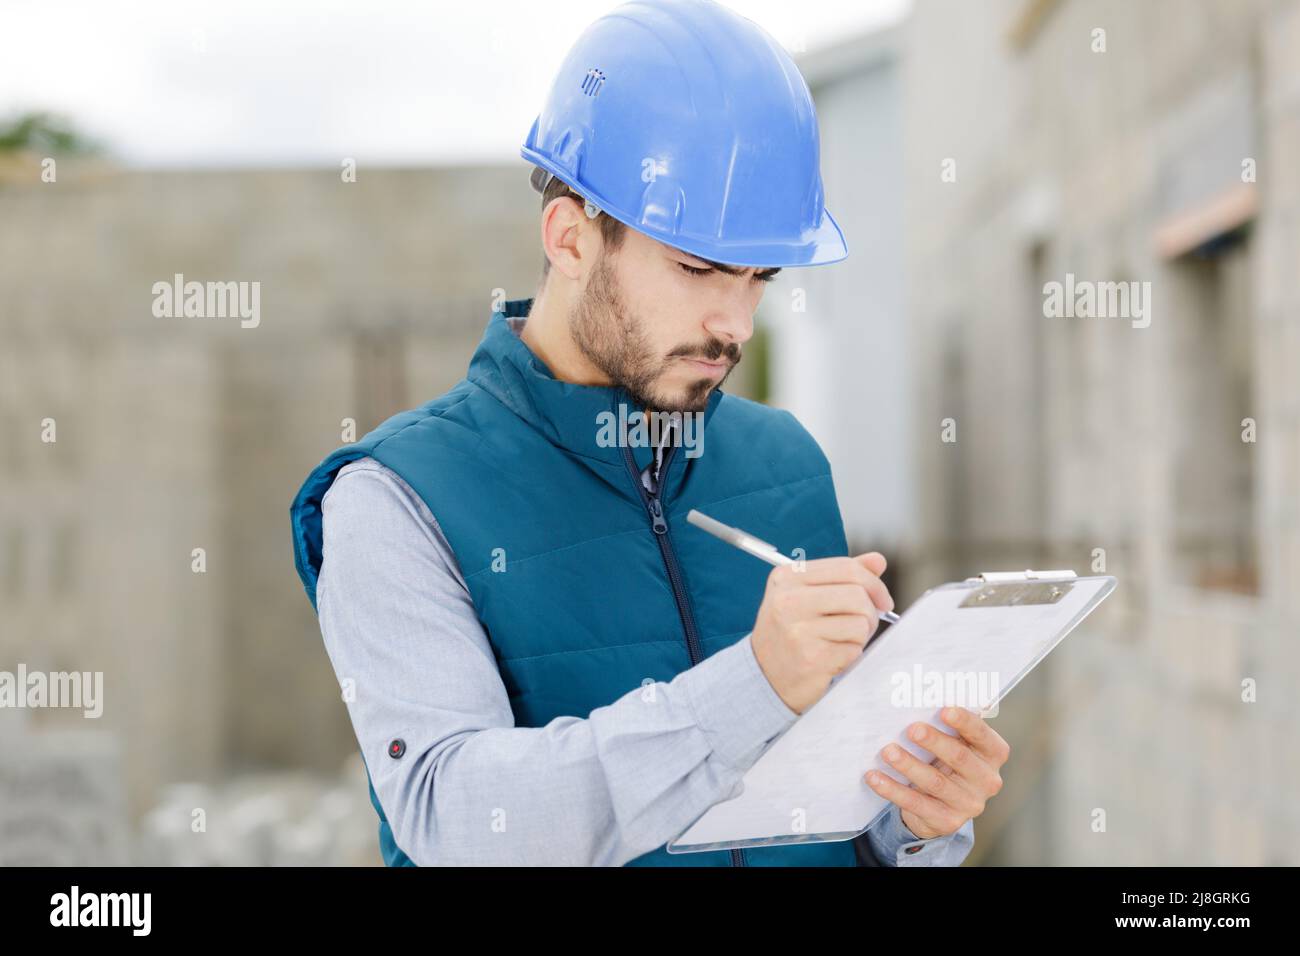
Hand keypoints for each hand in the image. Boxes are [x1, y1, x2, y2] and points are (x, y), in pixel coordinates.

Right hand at [751, 553, 893, 713]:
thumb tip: (878, 560)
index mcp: (787, 577)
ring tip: (840, 641)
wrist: (765, 675)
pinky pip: (855, 649)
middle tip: (862, 625)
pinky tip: (832, 657)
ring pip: (861, 623)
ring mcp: (798, 630)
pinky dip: (850, 655)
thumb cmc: (789, 632)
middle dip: (870, 612)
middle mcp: (788, 600)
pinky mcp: (811, 658)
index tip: (882, 599)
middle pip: (857, 594)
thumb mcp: (805, 595)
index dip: (873, 583)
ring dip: (860, 636)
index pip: (846, 568)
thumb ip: (842, 576)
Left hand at [864, 706, 1008, 839]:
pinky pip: (916, 804)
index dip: (965, 722)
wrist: (943, 804)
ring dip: (909, 765)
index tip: (943, 710)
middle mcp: (987, 780)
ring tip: (888, 751)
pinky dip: (892, 789)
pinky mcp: (947, 821)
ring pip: (935, 782)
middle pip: (959, 757)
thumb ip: (948, 726)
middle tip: (911, 729)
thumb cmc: (947, 760)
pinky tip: (874, 777)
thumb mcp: (956, 743)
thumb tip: (916, 701)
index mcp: (993, 754)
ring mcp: (969, 804)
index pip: (982, 735)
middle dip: (934, 741)